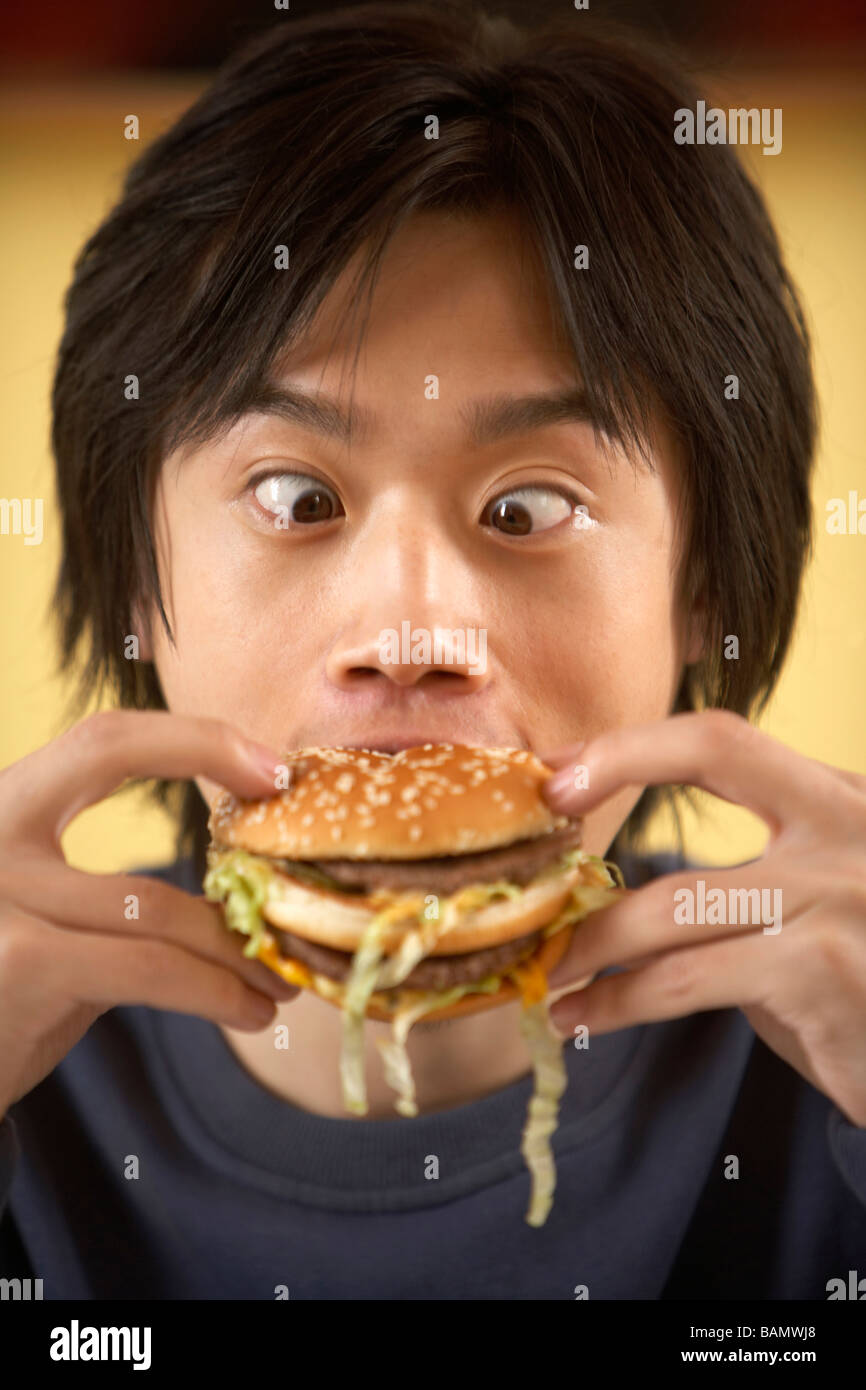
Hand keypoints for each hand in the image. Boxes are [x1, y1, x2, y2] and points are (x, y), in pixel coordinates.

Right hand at [0, 711, 299, 1119]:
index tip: (268, 768)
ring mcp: (0, 890)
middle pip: (116, 765)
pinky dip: (216, 990)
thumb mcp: (49, 932)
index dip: (190, 736)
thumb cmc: (5, 1011)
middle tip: (291, 851)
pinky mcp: (20, 957)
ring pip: (156, 898)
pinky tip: (251, 1011)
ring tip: (283, 978)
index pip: (101, 739)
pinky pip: (149, 966)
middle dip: (212, 760)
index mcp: (3, 813)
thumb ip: (116, 906)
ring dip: (237, 943)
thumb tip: (231, 906)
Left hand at [540, 710, 865, 1125]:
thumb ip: (734, 886)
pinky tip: (580, 1016)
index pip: (728, 736)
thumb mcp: (809, 909)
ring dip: (588, 937)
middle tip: (542, 826)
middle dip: (612, 765)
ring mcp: (837, 890)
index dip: (634, 741)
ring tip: (544, 968)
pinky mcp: (819, 966)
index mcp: (839, 801)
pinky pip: (682, 979)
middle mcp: (848, 825)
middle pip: (712, 751)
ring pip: (672, 897)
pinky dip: (615, 1001)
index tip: (560, 768)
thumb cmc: (851, 991)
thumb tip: (604, 891)